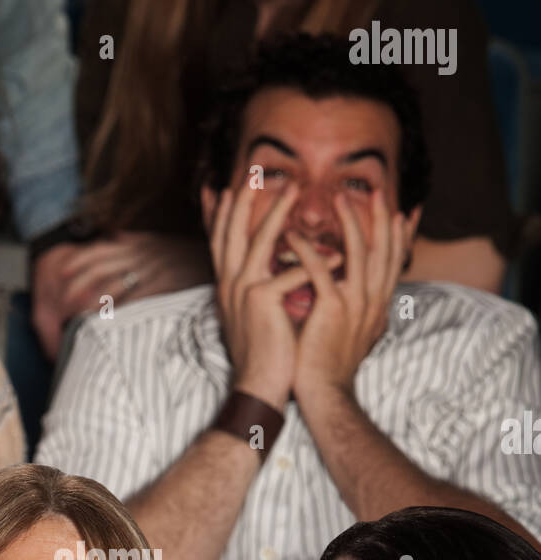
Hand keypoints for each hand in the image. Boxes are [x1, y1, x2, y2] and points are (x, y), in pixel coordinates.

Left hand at [33, 233, 211, 349]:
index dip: (78, 261)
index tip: (60, 272)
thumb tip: (112, 233)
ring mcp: (153, 270)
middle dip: (77, 285)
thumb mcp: (162, 240)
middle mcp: (142, 255)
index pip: (99, 250)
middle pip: (100, 268)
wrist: (225, 260)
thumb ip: (136, 238)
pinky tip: (106, 323)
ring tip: (76, 318)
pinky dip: (119, 311)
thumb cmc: (191, 256)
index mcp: (138, 244)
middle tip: (60, 303)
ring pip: (114, 285)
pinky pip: (136, 300)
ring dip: (93, 302)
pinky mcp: (165, 286)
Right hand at [210, 180, 341, 411]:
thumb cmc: (266, 354)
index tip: (232, 189)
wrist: (259, 387)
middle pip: (231, 230)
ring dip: (276, 210)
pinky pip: (291, 273)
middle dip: (243, 198)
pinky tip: (337, 256)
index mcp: (228, 287)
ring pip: (258, 240)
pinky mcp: (261, 301)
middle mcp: (230, 284)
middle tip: (254, 171)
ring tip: (294, 189)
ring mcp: (242, 290)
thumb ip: (262, 290)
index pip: (222, 242)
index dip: (225, 214)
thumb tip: (271, 273)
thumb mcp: (255, 317)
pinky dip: (316, 263)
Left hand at [292, 190, 410, 405]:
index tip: (403, 213)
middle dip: (382, 219)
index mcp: (377, 307)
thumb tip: (355, 297)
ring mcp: (355, 304)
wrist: (325, 394)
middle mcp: (372, 302)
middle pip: (384, 251)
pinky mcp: (332, 309)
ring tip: (341, 199)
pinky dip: (307, 251)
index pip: (393, 264)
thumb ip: (356, 311)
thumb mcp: (353, 335)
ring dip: (352, 222)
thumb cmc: (330, 366)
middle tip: (380, 191)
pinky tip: (293, 235)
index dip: (399, 238)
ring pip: (358, 252)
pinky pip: (320, 270)